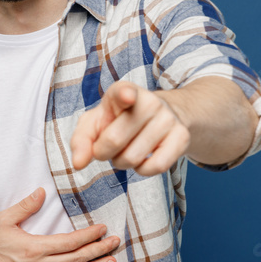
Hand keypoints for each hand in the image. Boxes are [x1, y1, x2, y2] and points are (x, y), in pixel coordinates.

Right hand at [0, 188, 119, 261]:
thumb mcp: (4, 219)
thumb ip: (25, 206)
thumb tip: (42, 192)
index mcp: (34, 248)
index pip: (70, 242)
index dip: (88, 236)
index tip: (102, 229)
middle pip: (77, 259)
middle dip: (99, 249)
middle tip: (115, 242)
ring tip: (111, 260)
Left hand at [70, 81, 188, 175]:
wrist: (159, 117)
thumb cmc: (119, 120)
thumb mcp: (95, 123)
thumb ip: (81, 141)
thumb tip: (78, 164)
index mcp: (122, 91)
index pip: (123, 92)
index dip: (125, 95)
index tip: (127, 96)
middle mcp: (149, 101)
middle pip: (114, 140)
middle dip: (103, 152)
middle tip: (108, 146)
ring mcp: (168, 118)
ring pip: (133, 158)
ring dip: (122, 162)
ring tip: (126, 149)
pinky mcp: (182, 136)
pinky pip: (156, 167)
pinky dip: (142, 170)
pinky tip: (142, 158)